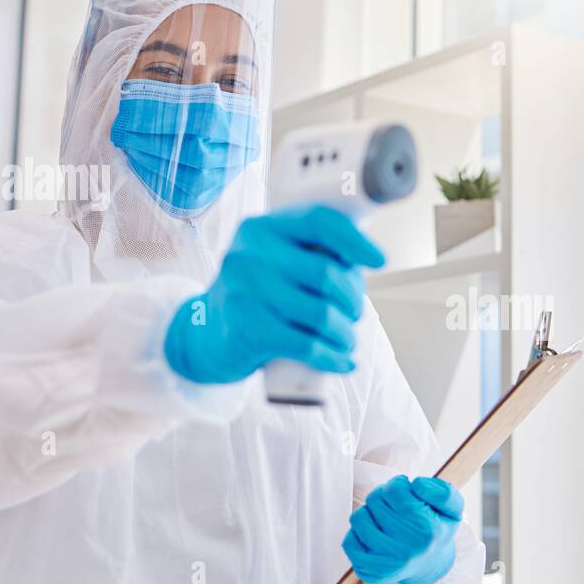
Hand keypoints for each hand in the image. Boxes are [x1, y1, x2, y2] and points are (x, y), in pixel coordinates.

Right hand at [163, 205, 384, 383]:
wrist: (204, 334)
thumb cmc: (258, 296)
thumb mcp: (275, 263)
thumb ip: (311, 254)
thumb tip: (368, 260)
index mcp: (261, 228)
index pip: (318, 221)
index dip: (355, 241)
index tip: (380, 261)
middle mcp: (249, 254)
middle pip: (326, 274)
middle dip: (352, 299)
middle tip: (354, 313)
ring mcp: (244, 292)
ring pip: (321, 314)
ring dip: (346, 332)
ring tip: (347, 339)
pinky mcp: (247, 330)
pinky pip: (306, 346)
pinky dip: (332, 357)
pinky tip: (343, 361)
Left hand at [342, 476, 463, 583]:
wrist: (428, 565)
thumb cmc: (436, 531)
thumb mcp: (452, 510)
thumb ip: (444, 492)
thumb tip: (418, 484)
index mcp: (428, 531)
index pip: (395, 489)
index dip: (398, 484)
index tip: (406, 493)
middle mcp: (407, 549)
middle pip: (375, 500)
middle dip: (383, 496)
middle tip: (394, 506)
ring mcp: (386, 563)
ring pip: (359, 518)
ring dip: (370, 513)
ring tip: (383, 519)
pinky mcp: (370, 572)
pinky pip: (349, 541)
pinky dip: (358, 533)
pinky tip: (375, 534)